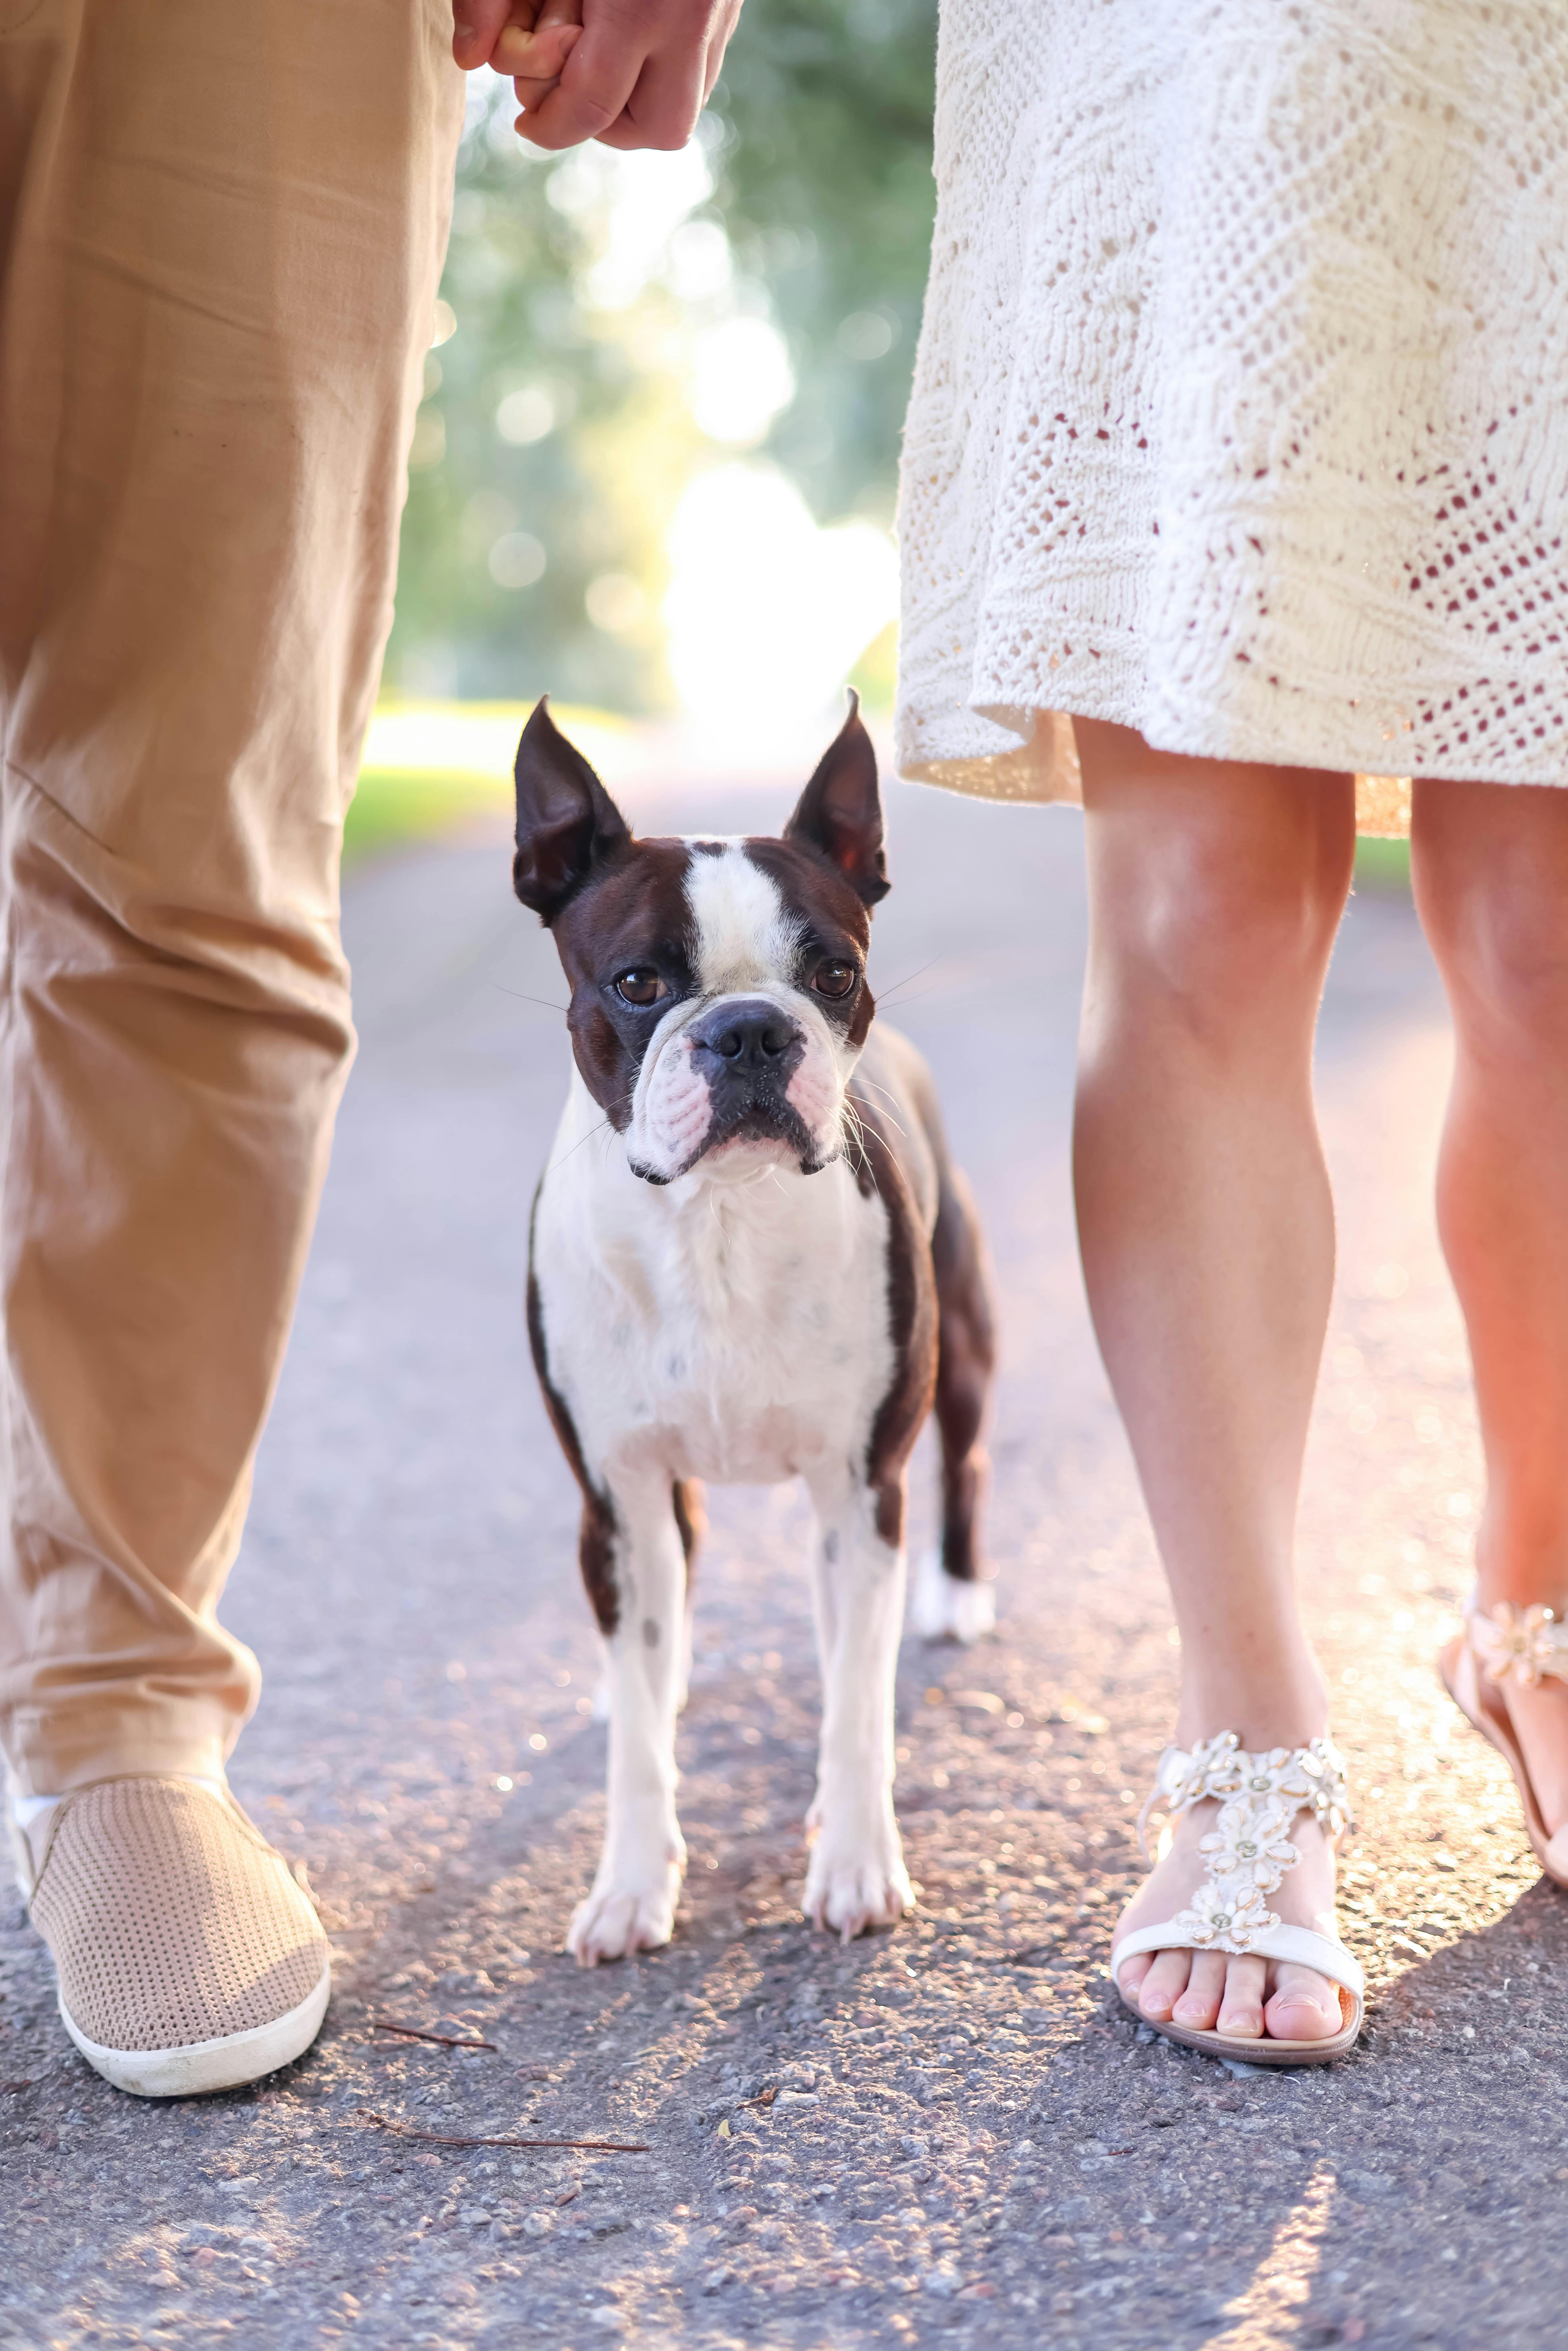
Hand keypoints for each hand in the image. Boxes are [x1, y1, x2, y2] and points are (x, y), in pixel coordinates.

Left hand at [452, 0, 743, 153]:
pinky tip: (629, 37)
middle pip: (658, 130)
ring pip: (683, 108)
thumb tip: (469, 60)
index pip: (593, 106)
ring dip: (637, 103)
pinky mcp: (731, 8)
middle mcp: (694, 19)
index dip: (550, 126)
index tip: (526, 124)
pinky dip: (659, 69)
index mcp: (645, 6)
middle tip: (573, 93)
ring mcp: (722, 17)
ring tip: (601, 64)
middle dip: (608, 127)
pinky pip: (698, 70)